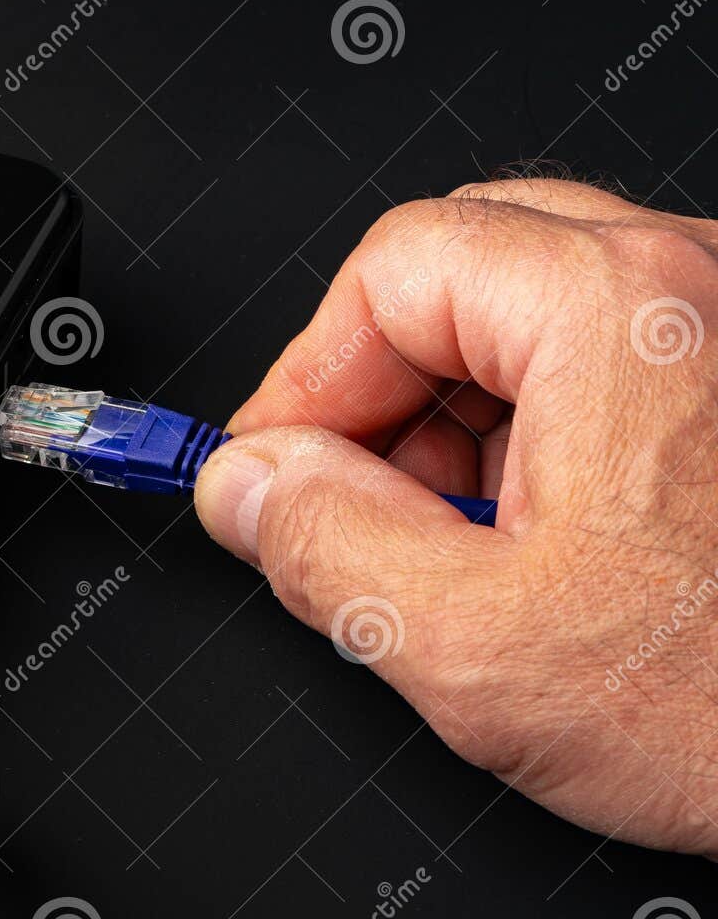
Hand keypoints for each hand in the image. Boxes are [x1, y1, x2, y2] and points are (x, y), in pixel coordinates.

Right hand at [193, 178, 717, 856]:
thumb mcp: (482, 646)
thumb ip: (325, 545)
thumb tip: (246, 485)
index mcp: (620, 308)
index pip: (387, 271)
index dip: (305, 380)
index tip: (272, 472)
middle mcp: (697, 285)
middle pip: (459, 279)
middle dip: (382, 401)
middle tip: (354, 507)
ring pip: (527, 326)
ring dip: (460, 432)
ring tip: (470, 556)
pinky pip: (602, 371)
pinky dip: (539, 447)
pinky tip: (548, 551)